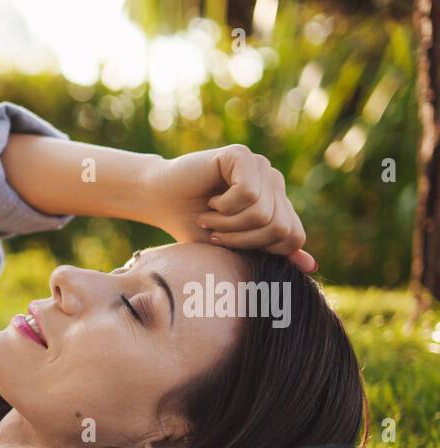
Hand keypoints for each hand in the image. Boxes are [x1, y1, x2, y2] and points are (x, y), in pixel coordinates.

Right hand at [148, 144, 315, 272]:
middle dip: (241, 240)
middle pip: (279, 228)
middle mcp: (273, 182)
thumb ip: (271, 252)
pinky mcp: (241, 156)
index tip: (228, 244)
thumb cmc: (190, 225)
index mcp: (276, 203)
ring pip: (262, 213)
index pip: (293, 237)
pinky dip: (223, 206)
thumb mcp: (233, 247)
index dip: (259, 249)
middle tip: (215, 232)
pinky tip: (210, 199)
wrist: (159, 200)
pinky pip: (247, 193)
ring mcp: (260, 166)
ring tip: (209, 217)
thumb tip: (313, 266)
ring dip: (227, 224)